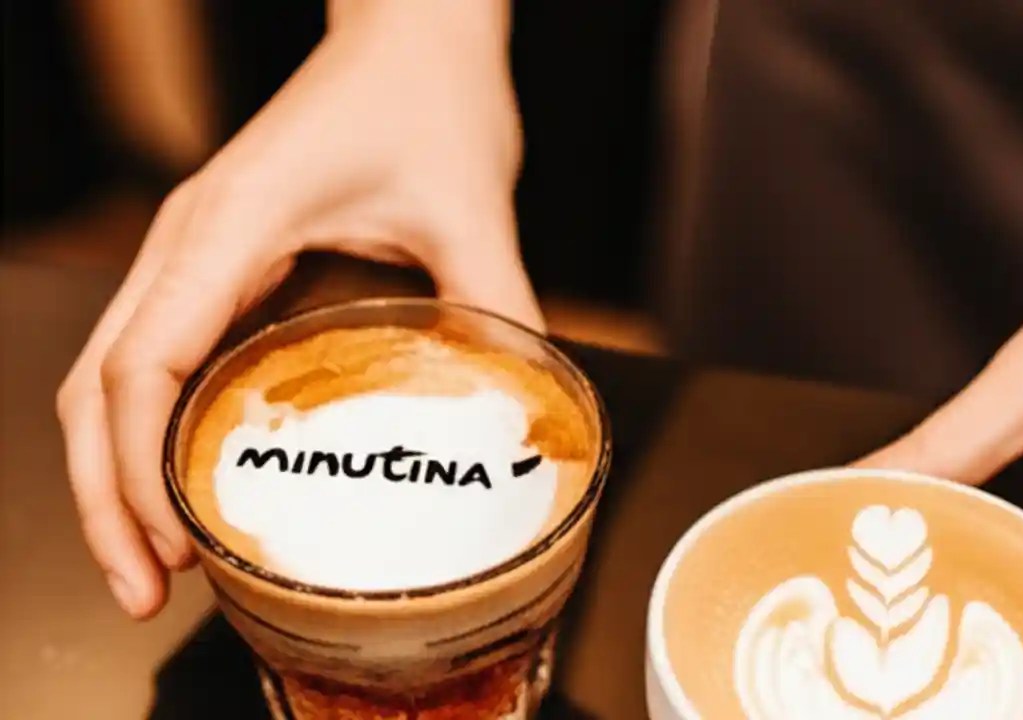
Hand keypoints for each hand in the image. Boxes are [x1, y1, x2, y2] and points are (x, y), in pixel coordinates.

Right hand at [56, 1, 535, 618]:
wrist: (412, 33)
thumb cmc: (429, 96)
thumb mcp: (471, 203)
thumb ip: (498, 303)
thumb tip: (528, 408)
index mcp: (232, 223)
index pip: (146, 360)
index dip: (141, 468)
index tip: (180, 545)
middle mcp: (190, 240)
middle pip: (98, 385)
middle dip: (106, 499)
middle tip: (146, 593)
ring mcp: (194, 250)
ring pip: (110, 375)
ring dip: (115, 473)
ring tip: (154, 565)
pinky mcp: (220, 260)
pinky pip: (156, 356)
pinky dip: (151, 432)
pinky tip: (190, 488)